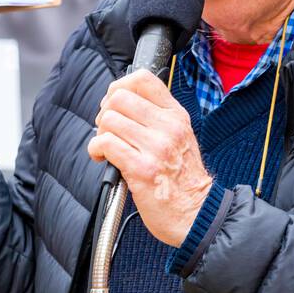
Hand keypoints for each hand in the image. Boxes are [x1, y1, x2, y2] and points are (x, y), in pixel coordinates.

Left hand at [88, 69, 213, 247]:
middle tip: (108, 130)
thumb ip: (157, 117)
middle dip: (105, 112)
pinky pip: (105, 143)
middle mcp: (168, 127)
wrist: (197, 214)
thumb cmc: (183, 179)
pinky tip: (101, 158)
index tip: (115, 104)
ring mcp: (156, 147)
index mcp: (176, 115)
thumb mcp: (180, 137)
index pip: (143, 78)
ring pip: (109, 119)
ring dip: (100, 133)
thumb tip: (121, 101)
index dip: (119, 86)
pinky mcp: (141, 168)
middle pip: (119, 97)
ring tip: (106, 147)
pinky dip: (96, 149)